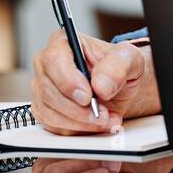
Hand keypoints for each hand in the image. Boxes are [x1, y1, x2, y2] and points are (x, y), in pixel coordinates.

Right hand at [30, 30, 159, 134]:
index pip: (54, 61)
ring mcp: (43, 89)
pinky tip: (96, 124)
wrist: (120, 87)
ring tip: (106, 119)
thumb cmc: (119, 68)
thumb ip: (118, 66)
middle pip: (50, 91)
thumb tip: (100, 85)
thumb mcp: (129, 59)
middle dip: (79, 109)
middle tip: (104, 114)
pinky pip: (54, 126)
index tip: (87, 97)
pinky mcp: (45, 110)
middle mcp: (47, 65)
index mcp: (63, 43)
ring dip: (80, 122)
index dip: (68, 82)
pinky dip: (78, 129)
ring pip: (51, 113)